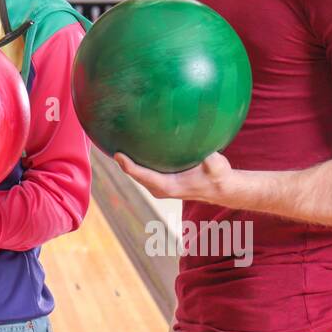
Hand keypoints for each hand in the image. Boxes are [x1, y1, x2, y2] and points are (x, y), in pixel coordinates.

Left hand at [113, 151, 232, 205]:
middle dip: (122, 162)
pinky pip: (144, 171)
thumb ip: (211, 159)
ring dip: (127, 162)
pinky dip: (137, 161)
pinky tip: (133, 144)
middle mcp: (161, 188)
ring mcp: (160, 186)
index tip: (118, 154)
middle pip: (135, 175)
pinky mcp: (162, 182)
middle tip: (111, 143)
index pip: (142, 175)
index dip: (128, 166)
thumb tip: (207, 150)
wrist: (220, 188)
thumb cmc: (218, 176)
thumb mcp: (217, 167)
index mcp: (169, 186)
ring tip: (116, 142)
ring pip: (138, 174)